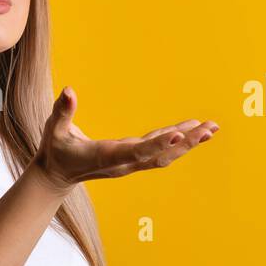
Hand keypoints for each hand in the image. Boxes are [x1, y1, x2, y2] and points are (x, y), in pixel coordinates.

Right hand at [34, 86, 218, 189]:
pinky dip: (178, 139)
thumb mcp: (54, 130)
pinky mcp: (134, 157)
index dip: (157, 144)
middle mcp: (124, 162)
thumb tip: (69, 90)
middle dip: (185, 143)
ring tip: (211, 128)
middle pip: (159, 154)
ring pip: (165, 154)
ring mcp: (131, 162)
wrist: (58, 175)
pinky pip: (161, 150)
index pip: (136, 151)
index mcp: (106, 156)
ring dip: (189, 142)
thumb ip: (63, 111)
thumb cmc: (55, 150)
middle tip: (209, 129)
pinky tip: (194, 130)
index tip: (177, 135)